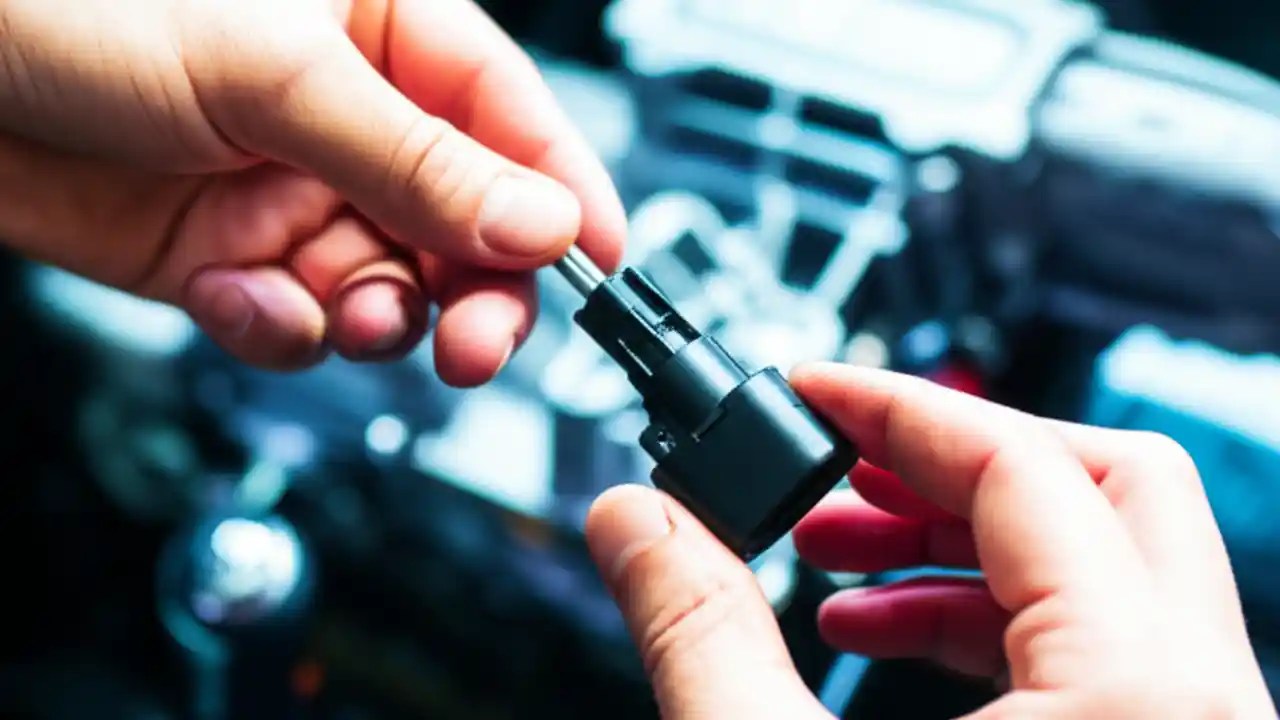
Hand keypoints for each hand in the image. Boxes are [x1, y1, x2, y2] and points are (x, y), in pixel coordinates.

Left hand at [0, 0, 623, 379]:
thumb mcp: (274, 73)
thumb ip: (416, 160)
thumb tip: (540, 220)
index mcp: (386, 34)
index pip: (513, 121)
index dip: (563, 196)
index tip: (597, 268)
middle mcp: (351, 121)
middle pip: (465, 226)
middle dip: (477, 290)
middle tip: (477, 341)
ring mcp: (291, 194)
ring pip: (388, 287)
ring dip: (379, 318)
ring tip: (353, 315)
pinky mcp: (228, 259)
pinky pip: (296, 322)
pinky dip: (280, 332)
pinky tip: (242, 302)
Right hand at [584, 363, 1275, 718]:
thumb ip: (698, 632)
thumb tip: (635, 524)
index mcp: (1140, 694)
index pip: (1021, 463)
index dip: (889, 405)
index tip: (808, 386)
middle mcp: (1203, 706)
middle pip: (1105, 483)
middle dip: (951, 458)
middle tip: (838, 464)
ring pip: (1108, 567)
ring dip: (959, 539)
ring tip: (833, 558)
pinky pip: (1101, 645)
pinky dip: (990, 617)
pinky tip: (879, 636)